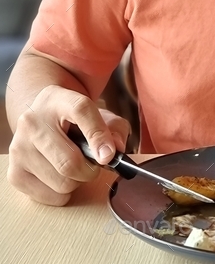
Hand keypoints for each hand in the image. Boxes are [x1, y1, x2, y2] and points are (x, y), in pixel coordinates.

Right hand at [7, 85, 129, 205]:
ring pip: (61, 183)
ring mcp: (20, 148)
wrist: (40, 117)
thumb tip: (117, 151)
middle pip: (69, 161)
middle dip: (91, 170)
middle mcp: (33, 122)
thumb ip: (114, 128)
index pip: (81, 111)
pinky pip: (49, 197)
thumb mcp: (98, 114)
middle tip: (94, 165)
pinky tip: (59, 175)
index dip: (98, 135)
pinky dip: (62, 193)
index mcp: (58, 99)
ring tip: (75, 167)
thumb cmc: (74, 119)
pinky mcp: (14, 173)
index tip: (109, 156)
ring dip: (77, 182)